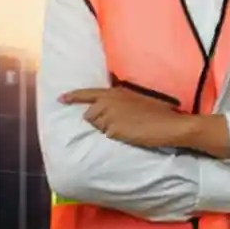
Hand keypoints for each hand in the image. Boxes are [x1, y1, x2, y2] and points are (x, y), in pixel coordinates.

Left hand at [61, 86, 189, 148]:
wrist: (169, 125)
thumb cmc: (157, 113)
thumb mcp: (136, 99)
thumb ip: (119, 101)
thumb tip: (109, 109)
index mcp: (114, 91)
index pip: (87, 93)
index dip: (72, 96)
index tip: (60, 99)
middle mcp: (108, 101)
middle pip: (90, 115)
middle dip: (98, 121)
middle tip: (120, 124)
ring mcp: (110, 115)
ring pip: (97, 126)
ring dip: (107, 129)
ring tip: (127, 129)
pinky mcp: (113, 129)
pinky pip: (107, 136)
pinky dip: (115, 137)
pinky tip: (128, 135)